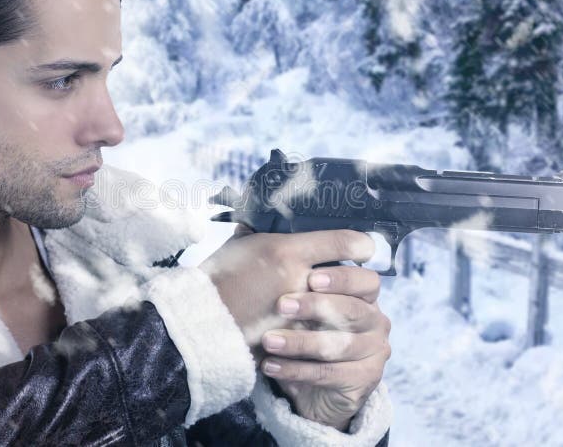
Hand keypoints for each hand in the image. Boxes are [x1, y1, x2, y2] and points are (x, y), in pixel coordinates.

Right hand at [198, 224, 376, 346]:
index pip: (344, 241)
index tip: (364, 247)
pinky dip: (333, 331)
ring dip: (350, 307)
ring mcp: (304, 315)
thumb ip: (259, 234)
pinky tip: (331, 328)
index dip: (360, 243)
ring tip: (347, 304)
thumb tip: (264, 221)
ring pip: (348, 309)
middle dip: (361, 279)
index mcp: (287, 251)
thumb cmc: (215, 280)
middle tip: (359, 277)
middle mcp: (301, 281)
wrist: (198, 324)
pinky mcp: (298, 341)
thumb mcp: (238, 247)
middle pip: (356, 278)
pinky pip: (330, 334)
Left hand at [259, 264, 390, 430]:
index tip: (311, 278)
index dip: (341, 278)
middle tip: (282, 305)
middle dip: (315, 306)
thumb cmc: (304, 331)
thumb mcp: (302, 305)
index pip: (365, 280)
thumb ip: (297, 280)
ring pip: (338, 345)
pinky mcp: (364, 380)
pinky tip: (270, 365)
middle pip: (351, 310)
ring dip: (299, 342)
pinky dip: (296, 370)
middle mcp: (376, 321)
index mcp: (365, 295)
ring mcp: (374, 352)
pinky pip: (328, 373)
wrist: (313, 387)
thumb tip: (264, 251)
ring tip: (268, 340)